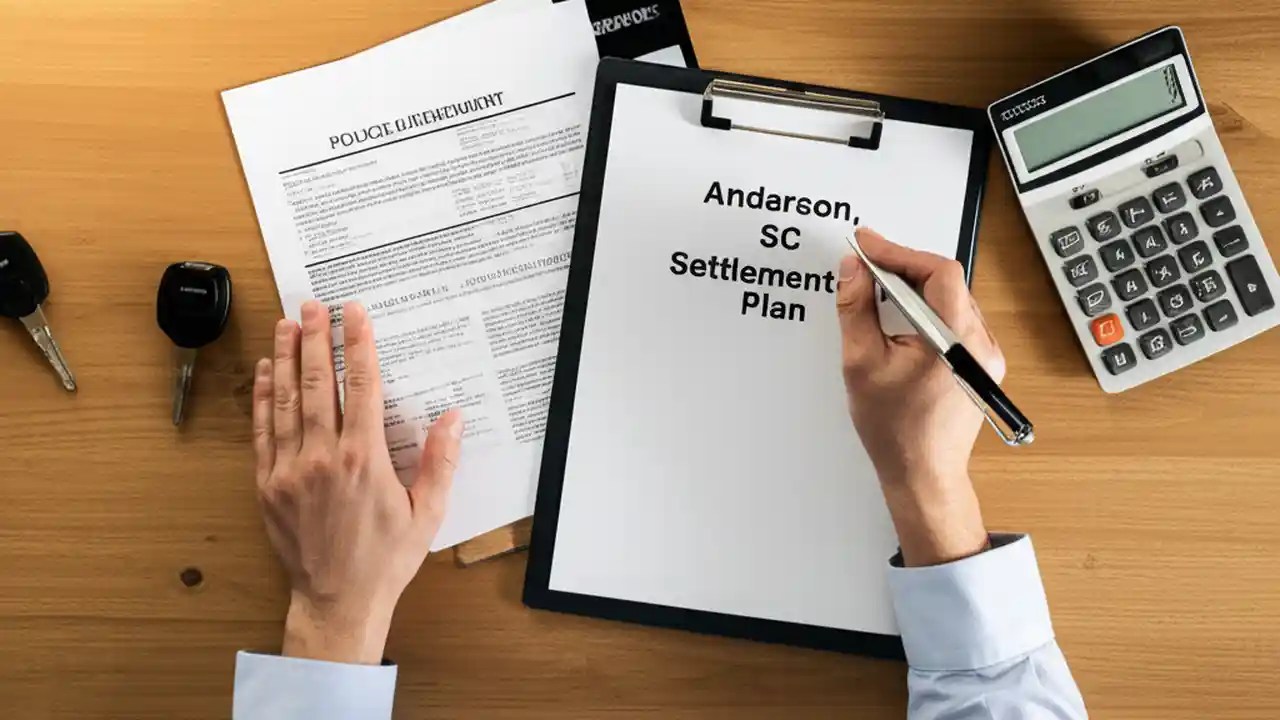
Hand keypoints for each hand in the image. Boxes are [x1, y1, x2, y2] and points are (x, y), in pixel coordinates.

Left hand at [252, 300, 462, 663]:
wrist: (337, 601)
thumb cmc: (385, 560)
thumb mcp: (427, 513)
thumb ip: (440, 462)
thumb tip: (454, 418)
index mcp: (364, 459)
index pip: (362, 386)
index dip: (359, 344)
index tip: (356, 314)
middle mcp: (323, 457)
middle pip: (318, 383)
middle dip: (316, 339)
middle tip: (315, 305)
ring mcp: (290, 470)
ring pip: (286, 400)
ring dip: (286, 358)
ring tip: (287, 324)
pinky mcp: (268, 485)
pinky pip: (262, 431)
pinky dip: (263, 398)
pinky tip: (266, 371)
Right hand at [835, 228, 1004, 566]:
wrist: (923, 474)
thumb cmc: (896, 430)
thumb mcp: (862, 363)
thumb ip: (856, 309)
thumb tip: (853, 269)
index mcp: (957, 340)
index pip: (938, 272)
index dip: (900, 252)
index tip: (868, 245)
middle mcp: (981, 344)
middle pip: (947, 282)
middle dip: (905, 268)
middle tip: (868, 265)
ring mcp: (985, 356)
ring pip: (952, 300)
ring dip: (916, 289)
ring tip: (880, 290)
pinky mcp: (979, 366)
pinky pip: (955, 321)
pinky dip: (927, 310)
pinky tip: (900, 318)